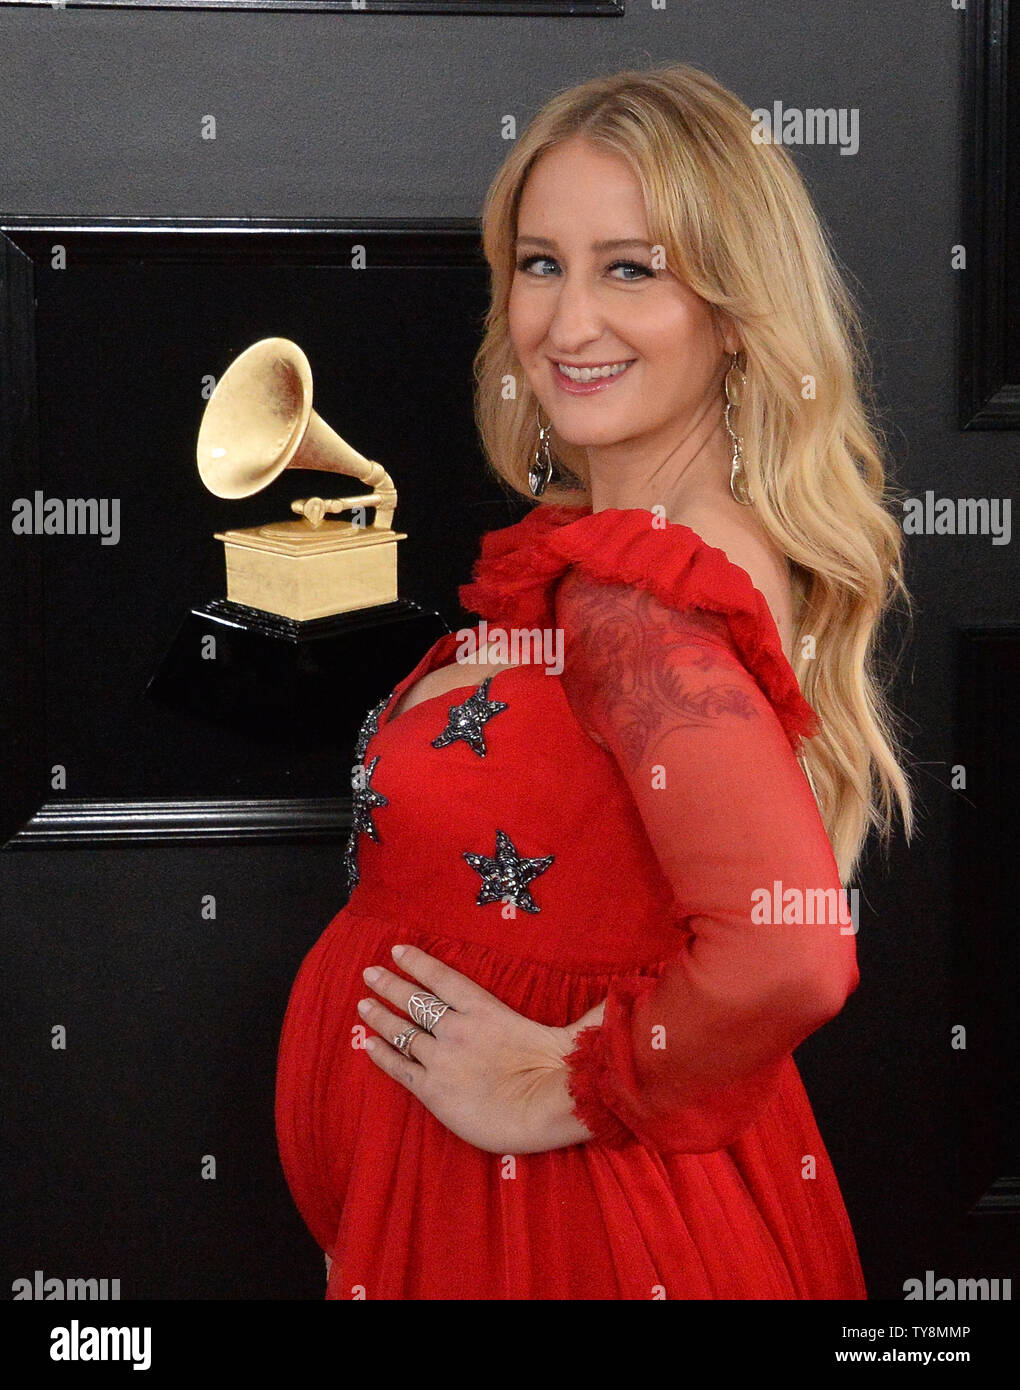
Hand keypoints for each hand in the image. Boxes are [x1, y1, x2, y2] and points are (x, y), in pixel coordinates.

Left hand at [357, 943, 605, 1154]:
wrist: (549, 1106)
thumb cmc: (563, 1067)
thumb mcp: (572, 1026)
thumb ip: (589, 1005)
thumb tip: (633, 982)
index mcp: (485, 1009)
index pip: (443, 978)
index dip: (418, 962)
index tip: (398, 949)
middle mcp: (457, 1029)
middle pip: (414, 1001)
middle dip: (389, 984)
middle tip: (368, 972)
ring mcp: (443, 1060)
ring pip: (401, 1032)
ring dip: (379, 1017)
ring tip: (362, 1004)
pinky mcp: (434, 1092)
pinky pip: (400, 1069)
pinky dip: (382, 1055)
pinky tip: (369, 1047)